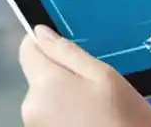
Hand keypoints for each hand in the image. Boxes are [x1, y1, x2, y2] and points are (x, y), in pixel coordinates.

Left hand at [19, 25, 150, 126]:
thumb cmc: (122, 116)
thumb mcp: (105, 76)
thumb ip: (69, 53)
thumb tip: (40, 32)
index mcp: (44, 84)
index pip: (28, 50)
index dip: (46, 44)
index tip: (72, 51)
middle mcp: (29, 106)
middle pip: (39, 76)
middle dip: (63, 74)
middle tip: (96, 84)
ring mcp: (35, 126)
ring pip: (47, 96)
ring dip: (66, 95)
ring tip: (96, 105)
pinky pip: (51, 115)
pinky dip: (67, 113)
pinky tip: (90, 120)